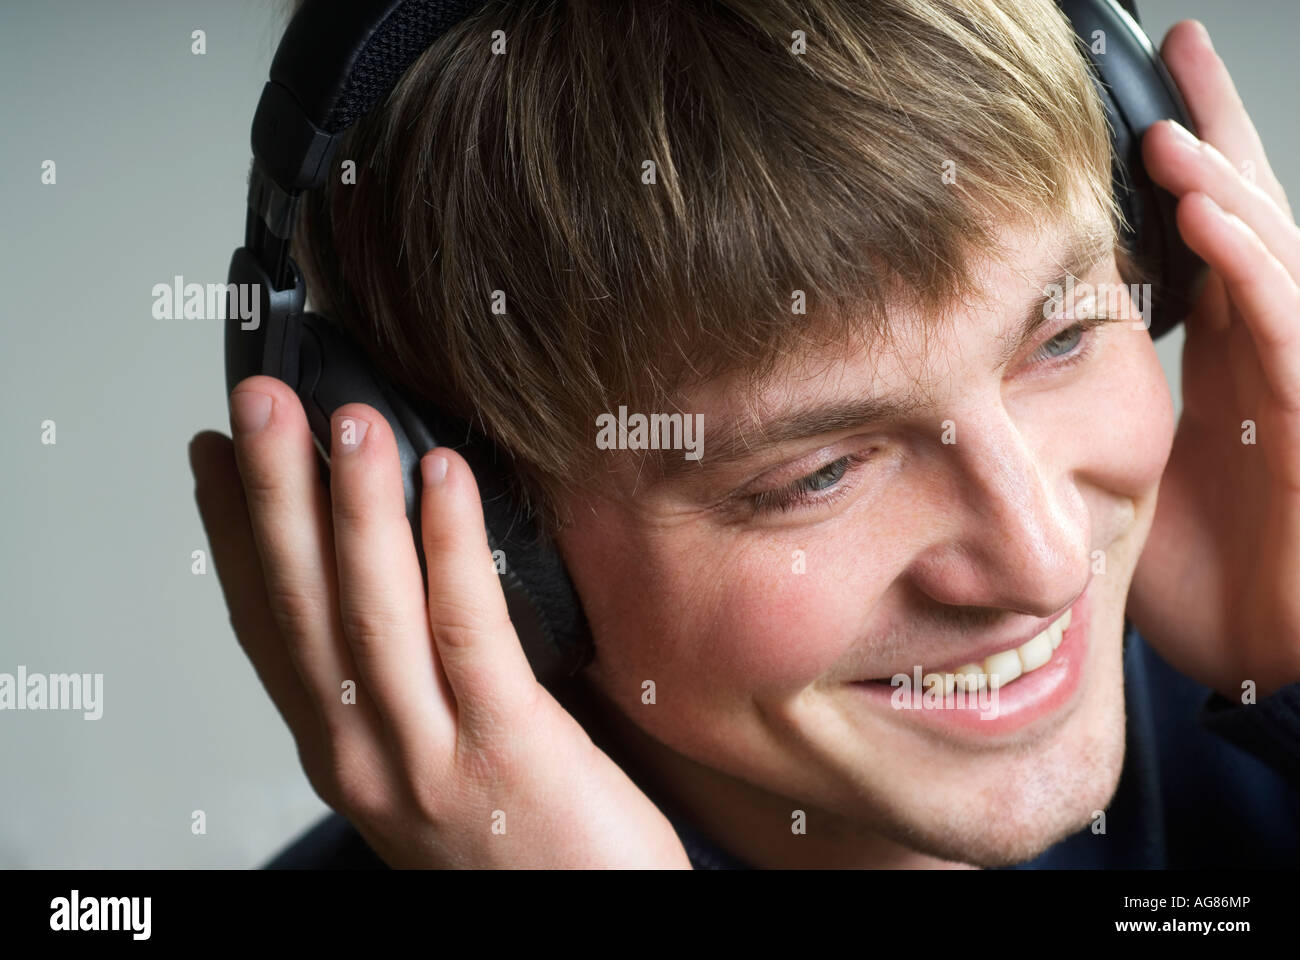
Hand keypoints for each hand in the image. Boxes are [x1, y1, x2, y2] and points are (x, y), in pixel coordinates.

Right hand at [189, 375, 690, 867]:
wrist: (587, 929)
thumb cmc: (525, 846)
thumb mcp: (431, 766)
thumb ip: (404, 683)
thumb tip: (400, 569)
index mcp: (346, 750)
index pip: (270, 627)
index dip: (234, 536)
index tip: (218, 455)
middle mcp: (366, 755)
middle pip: (302, 604)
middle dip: (277, 495)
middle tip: (264, 401)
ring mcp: (430, 757)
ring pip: (372, 611)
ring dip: (352, 507)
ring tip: (346, 420)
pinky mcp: (508, 752)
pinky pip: (469, 632)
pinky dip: (448, 549)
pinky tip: (443, 480)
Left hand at [1128, 21, 1299, 699]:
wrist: (1259, 655)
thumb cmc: (1200, 570)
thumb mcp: (1128, 471)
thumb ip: (1088, 408)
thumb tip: (1001, 368)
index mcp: (1226, 355)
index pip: (1208, 235)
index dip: (1185, 160)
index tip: (1146, 90)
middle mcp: (1267, 354)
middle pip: (1246, 220)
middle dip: (1213, 136)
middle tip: (1179, 52)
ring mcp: (1296, 383)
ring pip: (1272, 262)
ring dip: (1221, 194)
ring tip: (1168, 136)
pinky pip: (1287, 336)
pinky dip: (1252, 276)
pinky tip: (1210, 227)